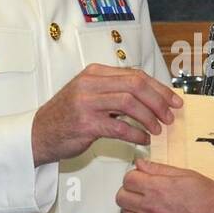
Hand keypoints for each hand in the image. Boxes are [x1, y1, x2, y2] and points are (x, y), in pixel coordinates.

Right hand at [32, 64, 180, 165]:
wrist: (39, 134)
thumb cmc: (67, 117)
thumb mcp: (90, 94)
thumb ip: (115, 91)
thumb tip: (151, 96)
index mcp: (95, 73)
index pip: (136, 75)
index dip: (159, 88)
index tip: (174, 101)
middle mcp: (90, 84)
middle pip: (136, 85)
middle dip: (158, 101)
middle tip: (169, 116)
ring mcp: (86, 103)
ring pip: (129, 103)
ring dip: (149, 117)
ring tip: (157, 129)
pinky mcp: (85, 124)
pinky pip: (119, 127)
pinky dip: (136, 133)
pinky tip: (143, 139)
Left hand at [117, 159, 213, 212]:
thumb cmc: (211, 200)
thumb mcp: (187, 175)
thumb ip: (160, 169)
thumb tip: (141, 163)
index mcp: (157, 187)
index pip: (128, 179)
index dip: (133, 177)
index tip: (139, 180)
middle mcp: (151, 206)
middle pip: (122, 197)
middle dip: (129, 193)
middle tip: (139, 194)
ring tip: (144, 212)